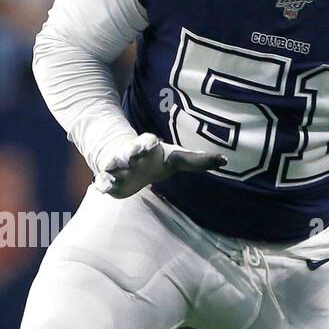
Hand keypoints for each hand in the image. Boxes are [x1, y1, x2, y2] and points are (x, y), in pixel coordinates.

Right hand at [93, 133, 227, 198]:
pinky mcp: (110, 179)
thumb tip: (226, 160)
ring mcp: (118, 165)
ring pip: (113, 163)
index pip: (148, 141)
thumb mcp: (176, 158)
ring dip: (113, 165)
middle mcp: (131, 153)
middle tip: (133, 153)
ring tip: (112, 168)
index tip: (151, 143)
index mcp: (148, 147)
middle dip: (132, 150)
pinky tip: (102, 188)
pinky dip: (103, 182)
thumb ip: (198, 161)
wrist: (126, 162)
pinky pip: (103, 180)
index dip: (149, 142)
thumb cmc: (156, 159)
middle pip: (130, 150)